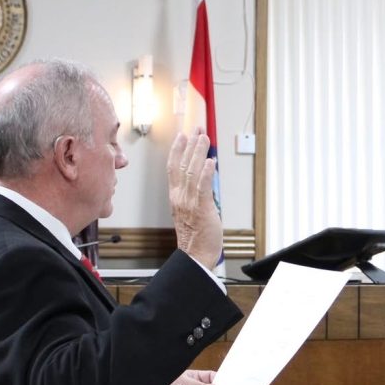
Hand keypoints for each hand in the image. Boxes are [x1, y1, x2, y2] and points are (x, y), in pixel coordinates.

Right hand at [166, 128, 222, 268]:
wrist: (195, 255)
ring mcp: (190, 202)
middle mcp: (180, 197)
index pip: (173, 168)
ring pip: (192, 171)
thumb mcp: (190, 211)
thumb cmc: (195, 236)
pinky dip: (207, 173)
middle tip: (197, 130)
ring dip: (199, 153)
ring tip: (204, 138)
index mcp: (176, 197)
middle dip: (190, 145)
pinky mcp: (202, 208)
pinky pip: (203, 187)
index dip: (177, 150)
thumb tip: (203, 180)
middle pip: (182, 165)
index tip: (182, 136)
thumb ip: (193, 195)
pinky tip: (211, 161)